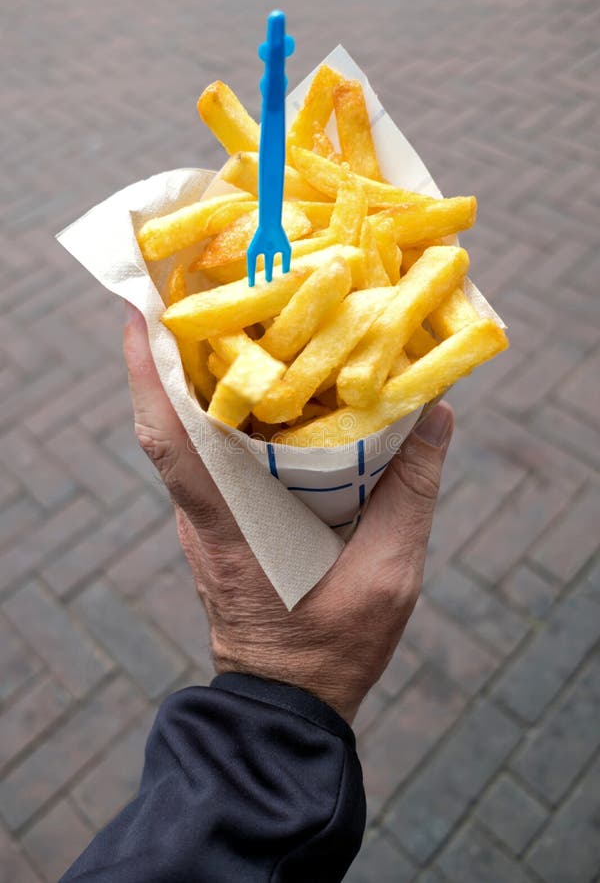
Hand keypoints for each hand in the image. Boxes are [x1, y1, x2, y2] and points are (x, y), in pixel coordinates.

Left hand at [124, 305, 452, 723]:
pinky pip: (208, 454)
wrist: (288, 701)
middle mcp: (202, 512)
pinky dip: (219, 410)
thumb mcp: (388, 572)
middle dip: (170, 350)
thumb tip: (434, 414)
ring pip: (185, 433)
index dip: (146, 371)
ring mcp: (204, 518)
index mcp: (229, 523)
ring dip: (193, 374)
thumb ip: (411, 493)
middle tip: (197, 285)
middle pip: (169, 420)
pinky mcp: (218, 523)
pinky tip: (255, 382)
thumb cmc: (332, 647)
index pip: (169, 438)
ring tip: (226, 315)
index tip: (139, 309)